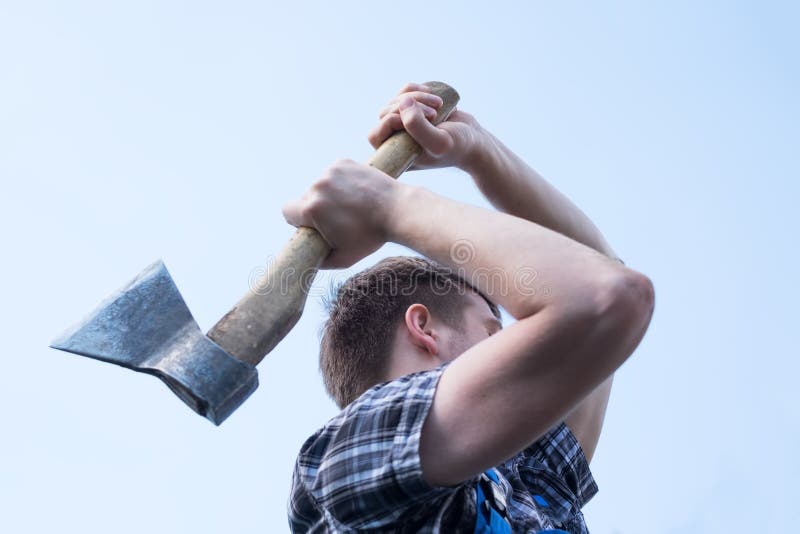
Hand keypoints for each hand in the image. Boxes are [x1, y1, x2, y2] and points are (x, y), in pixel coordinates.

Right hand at [282, 159, 400, 268]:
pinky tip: (355, 192)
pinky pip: (332, 174)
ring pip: (319, 185)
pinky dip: (339, 181)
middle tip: (338, 218)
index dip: (298, 220)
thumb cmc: (370, 237)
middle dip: (316, 208)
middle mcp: (317, 186)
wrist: (397, 210)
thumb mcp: (343, 258)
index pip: (288, 211)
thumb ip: (319, 261)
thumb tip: (307, 260)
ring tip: (350, 205)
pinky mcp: (343, 162)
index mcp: (311, 209)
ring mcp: (330, 172)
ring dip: (328, 194)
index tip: (312, 224)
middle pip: (305, 198)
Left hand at [368, 83, 486, 170]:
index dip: (392, 121)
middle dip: (409, 106)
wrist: (475, 141)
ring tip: (438, 105)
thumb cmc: (458, 147)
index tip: (420, 120)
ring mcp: (404, 124)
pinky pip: (405, 92)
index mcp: (397, 155)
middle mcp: (396, 140)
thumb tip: (402, 103)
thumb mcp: (439, 142)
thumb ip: (417, 127)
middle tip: (433, 113)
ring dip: (416, 96)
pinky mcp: (413, 110)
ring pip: (395, 100)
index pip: (375, 135)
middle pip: (385, 113)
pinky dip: (418, 89)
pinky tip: (435, 98)